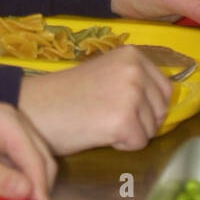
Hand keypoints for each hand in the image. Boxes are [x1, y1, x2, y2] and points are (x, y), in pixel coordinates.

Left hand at [0, 90, 55, 199]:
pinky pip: (11, 170)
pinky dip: (13, 186)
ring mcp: (1, 139)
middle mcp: (10, 127)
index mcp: (7, 121)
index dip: (41, 189)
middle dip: (39, 188)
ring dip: (27, 188)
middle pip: (39, 161)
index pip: (36, 159)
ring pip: (27, 166)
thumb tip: (28, 192)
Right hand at [18, 47, 172, 152]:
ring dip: (129, 133)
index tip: (119, 106)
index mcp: (132, 54)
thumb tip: (162, 101)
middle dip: (140, 121)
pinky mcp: (123, 120)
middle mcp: (135, 69)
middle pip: (160, 111)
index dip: (146, 106)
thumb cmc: (66, 95)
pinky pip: (138, 144)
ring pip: (150, 129)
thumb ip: (133, 79)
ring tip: (98, 121)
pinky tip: (97, 132)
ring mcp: (130, 93)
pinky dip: (120, 145)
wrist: (34, 108)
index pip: (165, 89)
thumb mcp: (106, 73)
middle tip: (104, 115)